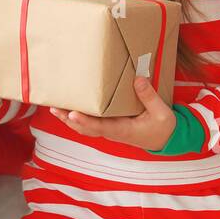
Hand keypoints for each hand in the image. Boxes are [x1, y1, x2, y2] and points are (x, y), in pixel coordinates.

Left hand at [48, 76, 175, 151]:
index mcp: (123, 130)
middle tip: (54, 108)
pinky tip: (68, 109)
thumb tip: (137, 79)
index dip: (85, 121)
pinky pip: (90, 124)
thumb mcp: (161, 112)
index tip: (72, 114)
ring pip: (84, 127)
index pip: (100, 127)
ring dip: (69, 119)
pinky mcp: (109, 127)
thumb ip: (149, 96)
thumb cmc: (162, 126)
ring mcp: (109, 130)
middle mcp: (112, 132)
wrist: (165, 139)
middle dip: (69, 119)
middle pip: (85, 128)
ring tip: (54, 107)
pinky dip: (77, 118)